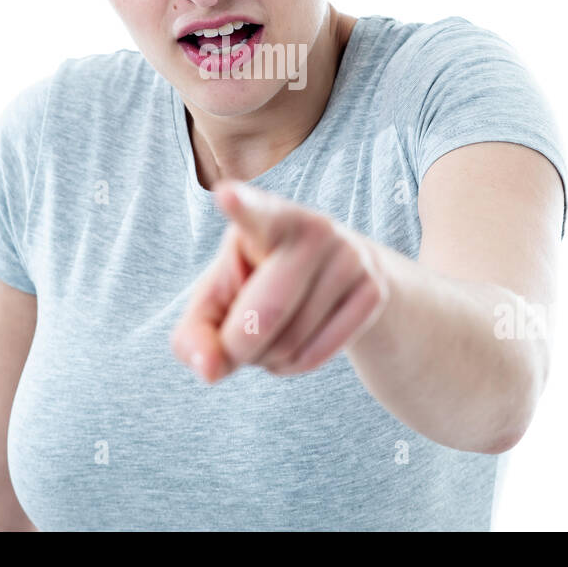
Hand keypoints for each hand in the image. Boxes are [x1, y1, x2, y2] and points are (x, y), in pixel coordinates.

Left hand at [170, 180, 390, 382]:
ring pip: (290, 343)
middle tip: (233, 348)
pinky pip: (316, 356)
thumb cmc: (256, 286)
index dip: (241, 206)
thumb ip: (194, 335)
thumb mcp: (217, 301)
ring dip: (266, 360)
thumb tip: (208, 371)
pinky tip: (294, 344)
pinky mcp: (373, 292)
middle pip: (267, 314)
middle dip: (239, 347)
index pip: (255, 213)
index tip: (225, 195)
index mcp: (265, 217)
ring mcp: (350, 258)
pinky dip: (293, 366)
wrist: (336, 278)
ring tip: (270, 334)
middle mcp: (313, 228)